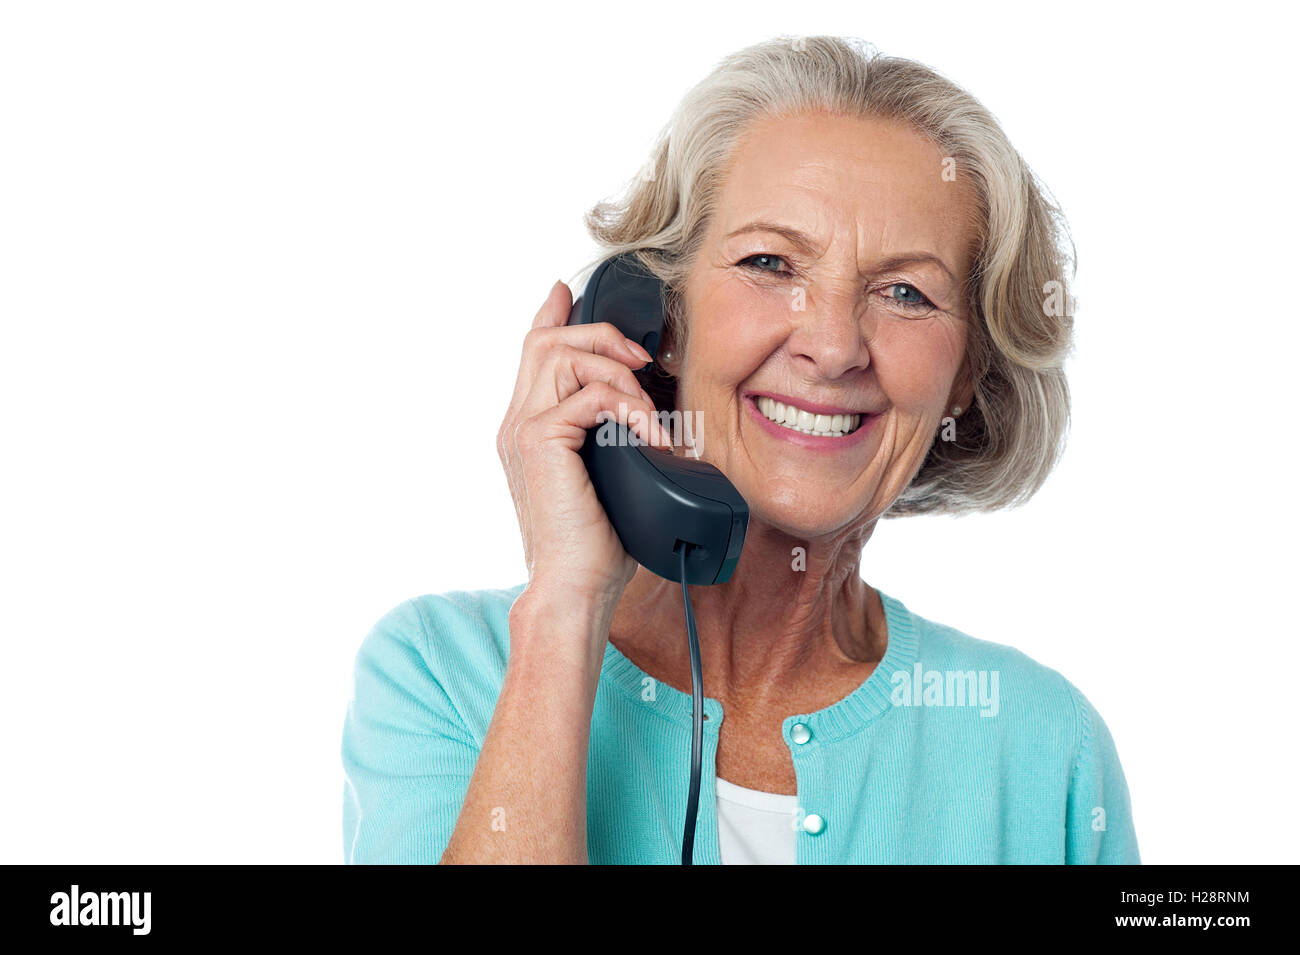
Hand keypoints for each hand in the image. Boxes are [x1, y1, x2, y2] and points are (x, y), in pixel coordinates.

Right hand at [497, 279, 671, 608]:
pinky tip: (650, 434)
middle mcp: (517, 423)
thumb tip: (643, 414)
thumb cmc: (596, 545)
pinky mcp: (541, 442)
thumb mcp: (606, 477)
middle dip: (600, 336)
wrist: (574, 587)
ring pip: (560, 354)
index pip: (531, 352)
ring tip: (646, 409)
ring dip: (615, 370)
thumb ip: (608, 438)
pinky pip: (590, 395)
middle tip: (641, 361)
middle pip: (545, 339)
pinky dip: (628, 408)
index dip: (550, 314)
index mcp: (529, 428)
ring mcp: (523, 431)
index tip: (568, 292)